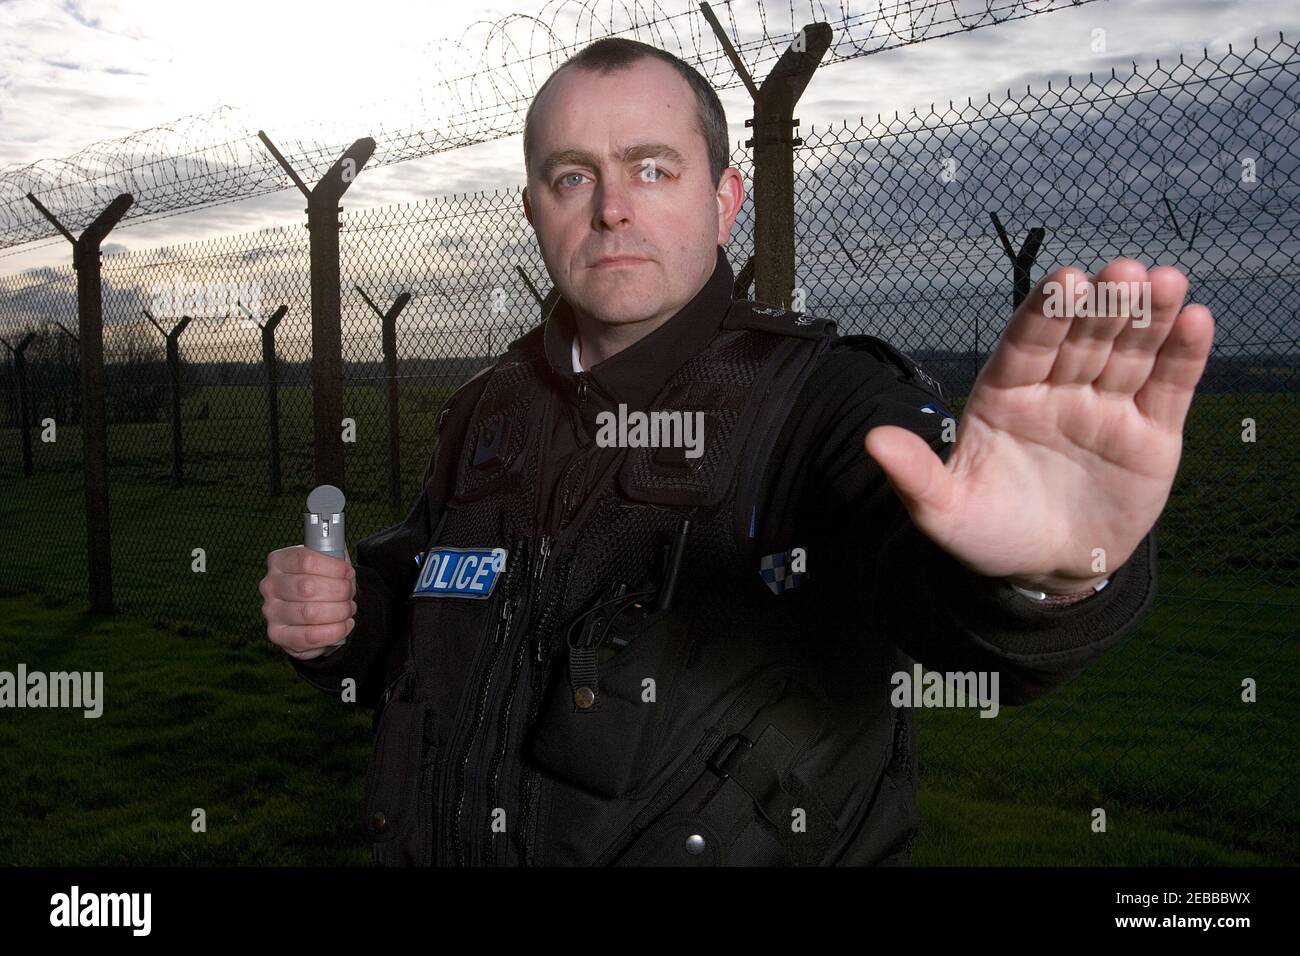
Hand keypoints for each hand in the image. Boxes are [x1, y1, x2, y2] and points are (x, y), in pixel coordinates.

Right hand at [261, 545, 356, 659]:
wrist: (320, 612)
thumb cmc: (325, 582)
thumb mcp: (330, 561)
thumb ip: (333, 550)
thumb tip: (337, 543)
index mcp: (280, 560)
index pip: (305, 560)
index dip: (333, 567)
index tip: (348, 572)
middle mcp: (270, 585)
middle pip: (308, 587)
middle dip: (339, 591)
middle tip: (349, 594)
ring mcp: (270, 611)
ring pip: (309, 613)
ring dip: (338, 612)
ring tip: (347, 609)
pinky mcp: (277, 635)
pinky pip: (308, 636)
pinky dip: (333, 631)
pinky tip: (344, 625)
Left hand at [864, 258, 1213, 592]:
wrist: (1045, 568)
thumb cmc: (988, 531)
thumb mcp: (945, 511)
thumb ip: (915, 475)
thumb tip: (872, 442)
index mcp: (1004, 396)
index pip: (1025, 347)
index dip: (1043, 315)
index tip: (1062, 282)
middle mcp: (1056, 390)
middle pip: (1082, 339)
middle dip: (1102, 305)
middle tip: (1123, 270)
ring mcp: (1105, 407)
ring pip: (1128, 352)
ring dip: (1148, 315)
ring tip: (1166, 280)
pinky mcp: (1150, 432)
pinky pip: (1168, 388)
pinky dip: (1183, 356)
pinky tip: (1195, 319)